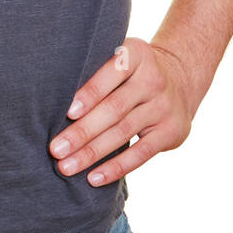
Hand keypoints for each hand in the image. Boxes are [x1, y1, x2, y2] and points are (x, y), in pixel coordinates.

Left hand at [48, 37, 193, 185]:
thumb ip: (95, 70)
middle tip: (55, 149)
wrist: (181, 78)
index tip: (67, 112)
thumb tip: (51, 97)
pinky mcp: (171, 131)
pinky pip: (141, 153)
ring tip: (66, 166)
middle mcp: (153, 79)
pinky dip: (115, 167)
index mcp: (136, 54)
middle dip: (82, 131)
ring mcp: (164, 106)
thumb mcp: (121, 58)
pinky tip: (93, 178)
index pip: (112, 73)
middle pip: (114, 108)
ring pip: (123, 132)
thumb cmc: (132, 71)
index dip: (90, 93)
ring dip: (92, 152)